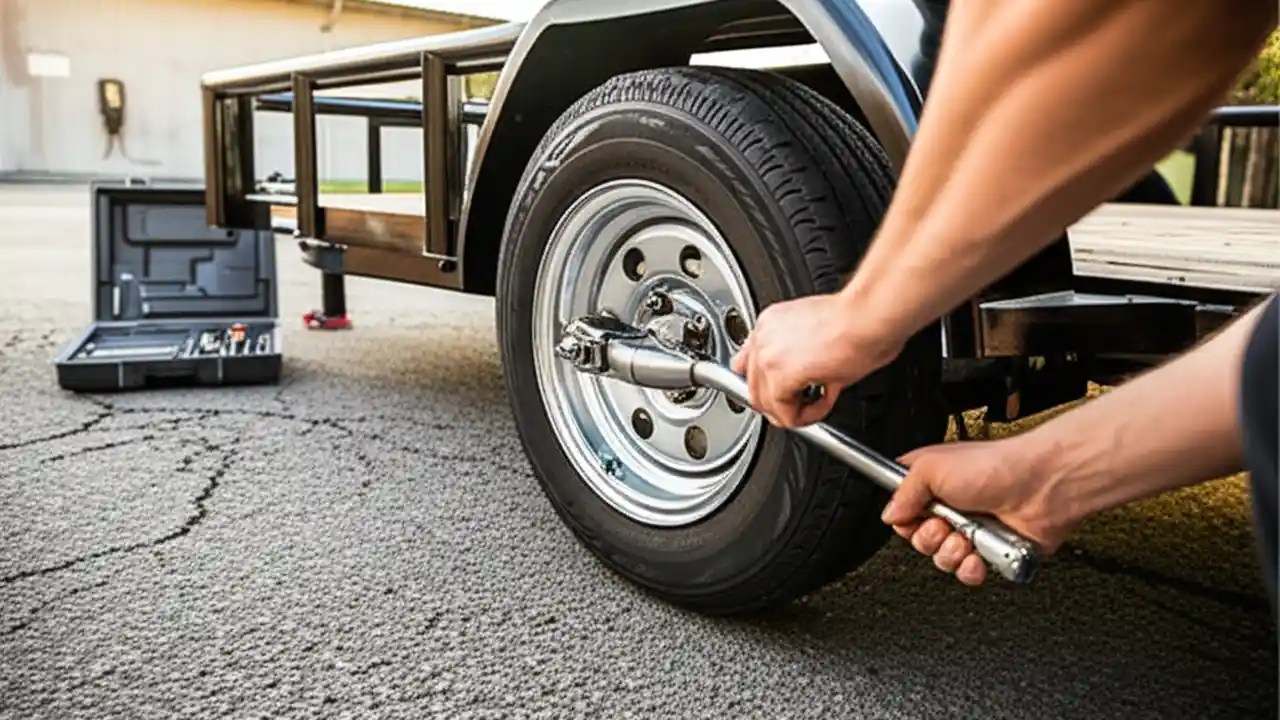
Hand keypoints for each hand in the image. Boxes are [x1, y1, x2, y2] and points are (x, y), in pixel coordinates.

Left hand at [730, 292, 901, 427]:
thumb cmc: (858, 320)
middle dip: (780, 404)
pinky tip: (826, 401)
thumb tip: (801, 381)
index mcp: (770, 323)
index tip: (790, 391)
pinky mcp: (780, 376)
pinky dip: (808, 416)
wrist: (869, 317)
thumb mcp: (818, 336)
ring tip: (820, 402)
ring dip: (794, 412)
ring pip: (766, 404)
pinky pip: (785, 415)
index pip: (748, 365)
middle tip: (805, 405)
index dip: (770, 385)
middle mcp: (763, 336)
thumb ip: (798, 357)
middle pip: (754, 389)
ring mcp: (767, 356)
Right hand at [881, 437, 1072, 584]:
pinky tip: (978, 556)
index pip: (901, 509)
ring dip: (951, 554)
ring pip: (941, 559)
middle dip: (928, 538)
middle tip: (944, 525)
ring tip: (966, 540)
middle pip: (918, 539)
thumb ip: (902, 491)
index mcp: (932, 483)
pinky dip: (970, 569)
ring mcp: (971, 530)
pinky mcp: (991, 551)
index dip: (903, 518)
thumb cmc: (996, 467)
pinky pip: (967, 573)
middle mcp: (950, 506)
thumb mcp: (932, 466)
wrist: (1043, 488)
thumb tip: (890, 514)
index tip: (911, 516)